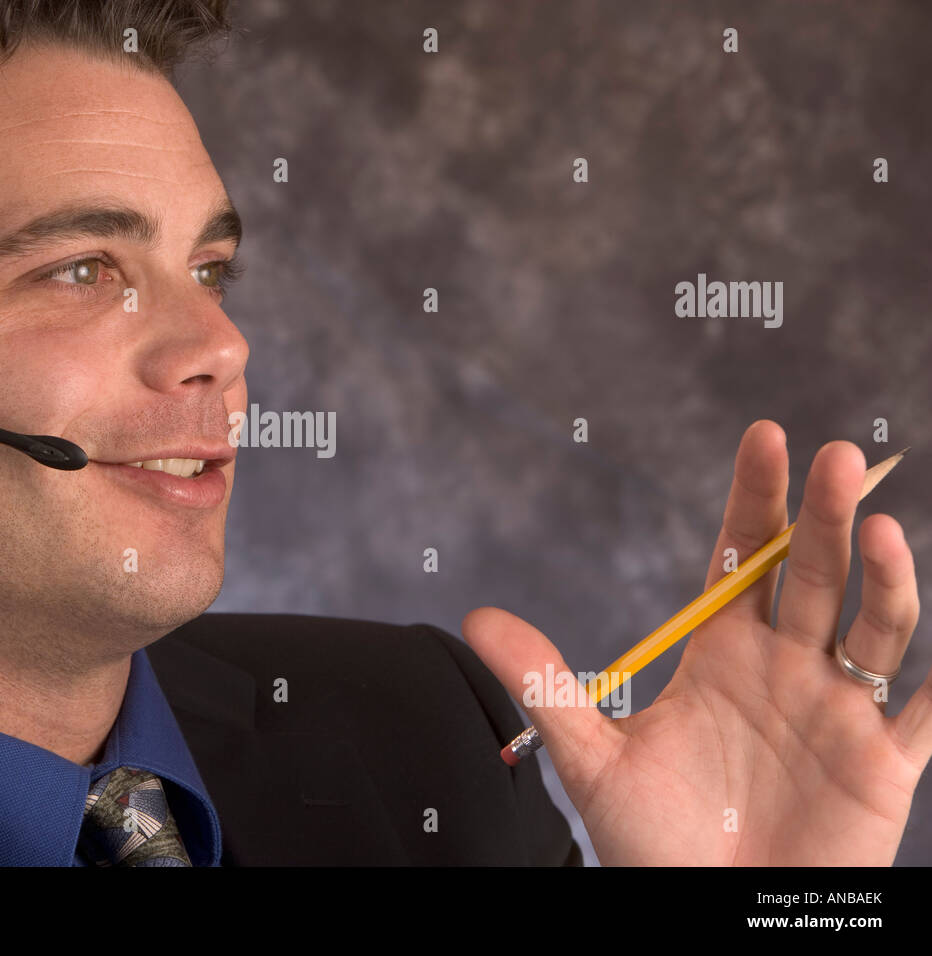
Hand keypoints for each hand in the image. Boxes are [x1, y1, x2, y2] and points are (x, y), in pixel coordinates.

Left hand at [462, 420, 931, 863]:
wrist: (702, 914)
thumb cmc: (650, 842)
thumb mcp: (591, 757)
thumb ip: (544, 683)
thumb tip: (474, 617)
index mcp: (723, 652)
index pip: (744, 557)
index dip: (756, 498)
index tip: (764, 437)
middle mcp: (786, 668)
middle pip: (812, 575)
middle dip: (824, 517)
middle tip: (834, 456)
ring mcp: (837, 714)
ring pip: (873, 630)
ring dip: (885, 581)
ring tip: (881, 529)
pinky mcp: (880, 771)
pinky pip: (923, 721)